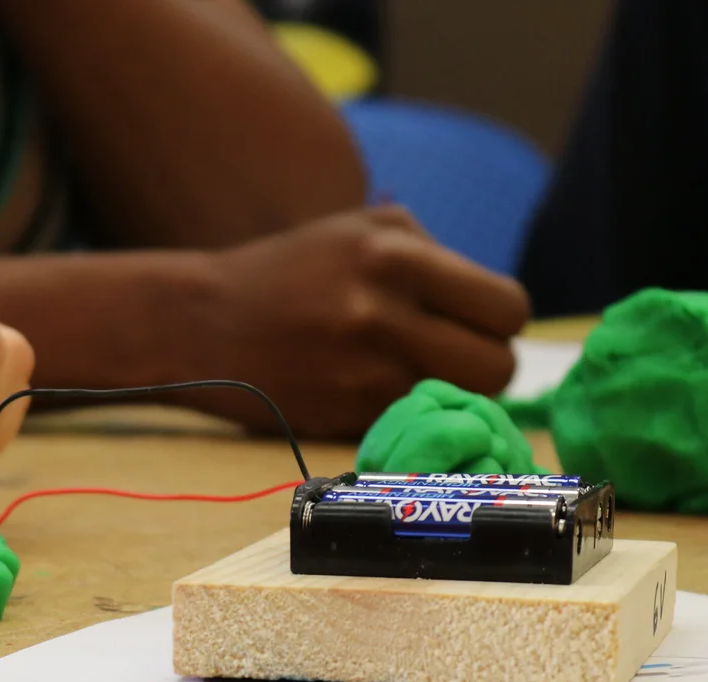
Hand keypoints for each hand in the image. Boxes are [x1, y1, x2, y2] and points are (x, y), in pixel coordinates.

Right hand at [194, 207, 528, 436]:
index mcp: (395, 255)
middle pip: (498, 368)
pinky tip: (367, 391)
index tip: (475, 321)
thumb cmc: (290, 271)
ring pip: (460, 406)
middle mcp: (384, 315)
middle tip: (455, 357)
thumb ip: (435, 255)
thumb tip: (492, 308)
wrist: (200, 324)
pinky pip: (411, 425)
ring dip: (448, 397)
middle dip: (487, 366)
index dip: (499, 320)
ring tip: (412, 374)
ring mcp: (363, 374)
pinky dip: (402, 415)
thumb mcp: (362, 230)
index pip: (507, 307)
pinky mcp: (344, 418)